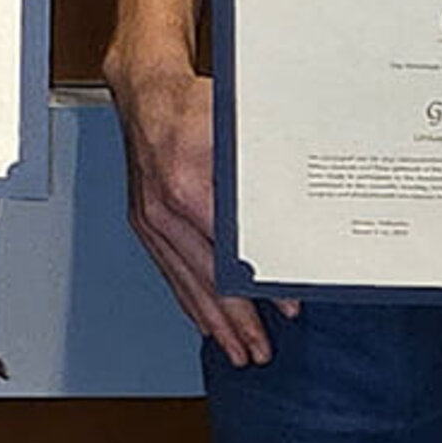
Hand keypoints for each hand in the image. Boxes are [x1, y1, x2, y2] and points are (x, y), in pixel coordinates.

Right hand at [107, 53, 289, 364]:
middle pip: (204, 282)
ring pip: (184, 282)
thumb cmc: (188, 104)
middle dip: (235, 323)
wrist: (145, 91)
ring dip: (212, 321)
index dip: (257, 292)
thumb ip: (262, 177)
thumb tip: (298, 212)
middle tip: (259, 351)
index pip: (229, 257)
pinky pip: (168, 269)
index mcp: (187, 190)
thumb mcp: (235, 132)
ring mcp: (149, 219)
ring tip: (234, 349)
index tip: (285, 309)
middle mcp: (163, 211)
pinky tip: (202, 318)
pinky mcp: (143, 220)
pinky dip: (188, 299)